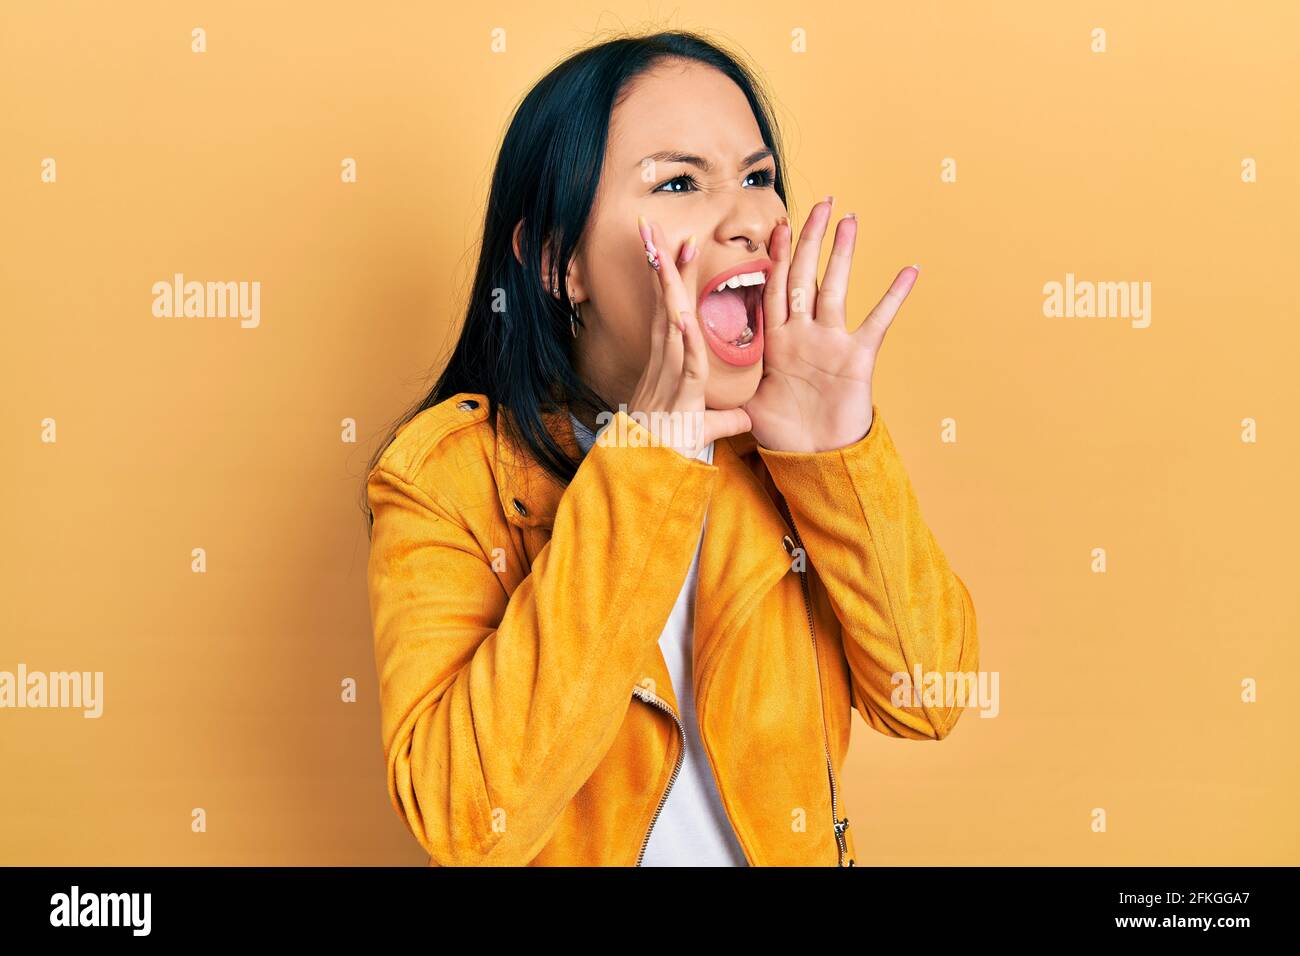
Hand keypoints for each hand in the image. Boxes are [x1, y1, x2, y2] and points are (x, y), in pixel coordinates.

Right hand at [623, 216, 752, 458]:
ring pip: (671, 325)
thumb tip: (746, 420)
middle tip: (657, 227)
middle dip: (663, 266)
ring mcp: (668, 381)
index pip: (670, 313)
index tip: (676, 246)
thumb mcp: (702, 430)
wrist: (649, 478)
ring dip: (673, 288)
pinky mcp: (679, 401)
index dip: (674, 280)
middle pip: (665, 307)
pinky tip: (684, 315)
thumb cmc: (668, 452)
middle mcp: (664, 366)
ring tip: (674, 250)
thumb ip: (724, 420)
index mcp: (669, 366)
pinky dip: (686, 341)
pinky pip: (686, 366)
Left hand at [742, 198, 918, 452]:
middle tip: (820, 203)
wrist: (816, 458)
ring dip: (842, 253)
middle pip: (805, 276)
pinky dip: (894, 296)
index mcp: (778, 340)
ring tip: (850, 218)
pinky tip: (909, 270)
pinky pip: (877, 321)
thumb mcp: (748, 405)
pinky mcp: (857, 357)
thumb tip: (696, 377)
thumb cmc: (785, 432)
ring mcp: (832, 342)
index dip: (775, 257)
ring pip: (835, 287)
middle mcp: (805, 334)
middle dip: (810, 239)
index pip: (773, 288)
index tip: (776, 226)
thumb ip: (729, 385)